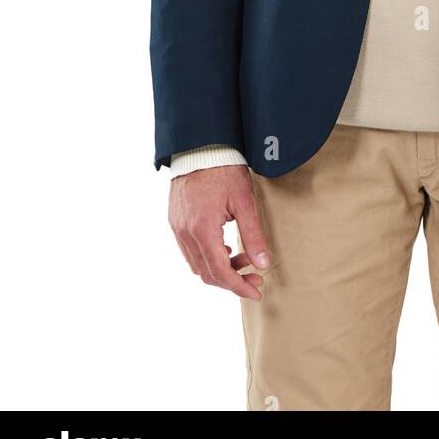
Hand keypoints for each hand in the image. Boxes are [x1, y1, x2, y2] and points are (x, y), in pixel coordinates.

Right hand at [169, 165, 269, 299]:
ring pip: (196, 264)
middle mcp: (185, 232)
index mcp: (202, 229)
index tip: (256, 291)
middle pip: (207, 273)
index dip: (239, 287)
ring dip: (220, 268)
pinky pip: (189, 251)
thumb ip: (253, 235)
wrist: (201, 147)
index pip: (219, 272)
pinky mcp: (175, 221)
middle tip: (256, 275)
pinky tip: (225, 247)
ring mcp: (177, 227)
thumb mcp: (244, 201)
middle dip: (232, 280)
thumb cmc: (225, 170)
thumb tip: (263, 264)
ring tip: (244, 258)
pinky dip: (208, 256)